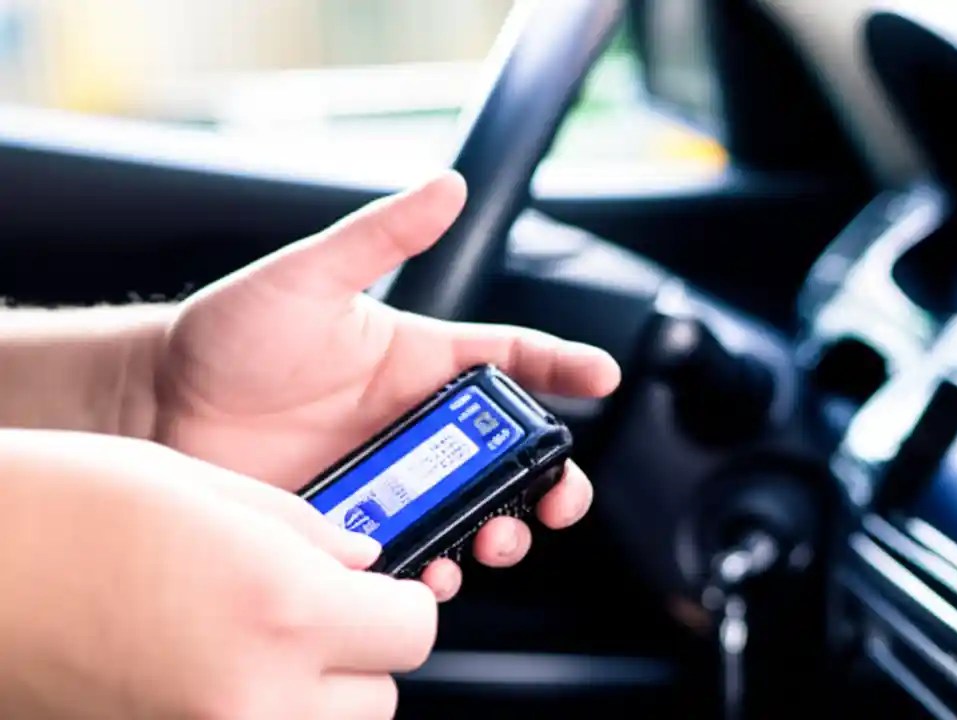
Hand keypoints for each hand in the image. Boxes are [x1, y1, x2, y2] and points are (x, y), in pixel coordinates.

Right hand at [0, 430, 435, 719]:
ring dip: (308, 697)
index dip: (397, 603)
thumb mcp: (198, 488)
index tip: (372, 588)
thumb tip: (362, 561)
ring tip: (244, 644)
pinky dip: (249, 713)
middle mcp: (254, 699)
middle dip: (356, 655)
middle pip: (377, 698)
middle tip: (303, 613)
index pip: (414, 631)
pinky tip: (199, 674)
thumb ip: (306, 531)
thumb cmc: (52, 508)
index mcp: (280, 609)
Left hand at [150, 172, 620, 599]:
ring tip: (497, 541)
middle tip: (561, 500)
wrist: (155, 404)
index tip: (602, 377)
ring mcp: (391, 480)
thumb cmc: (230, 331)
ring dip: (505, 531)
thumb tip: (447, 185)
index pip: (514, 360)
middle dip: (553, 482)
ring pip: (477, 512)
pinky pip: (416, 553)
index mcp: (422, 362)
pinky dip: (438, 568)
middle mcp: (419, 425)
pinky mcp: (356, 525)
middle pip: (514, 457)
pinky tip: (435, 571)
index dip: (565, 366)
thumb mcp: (309, 277)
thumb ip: (380, 236)